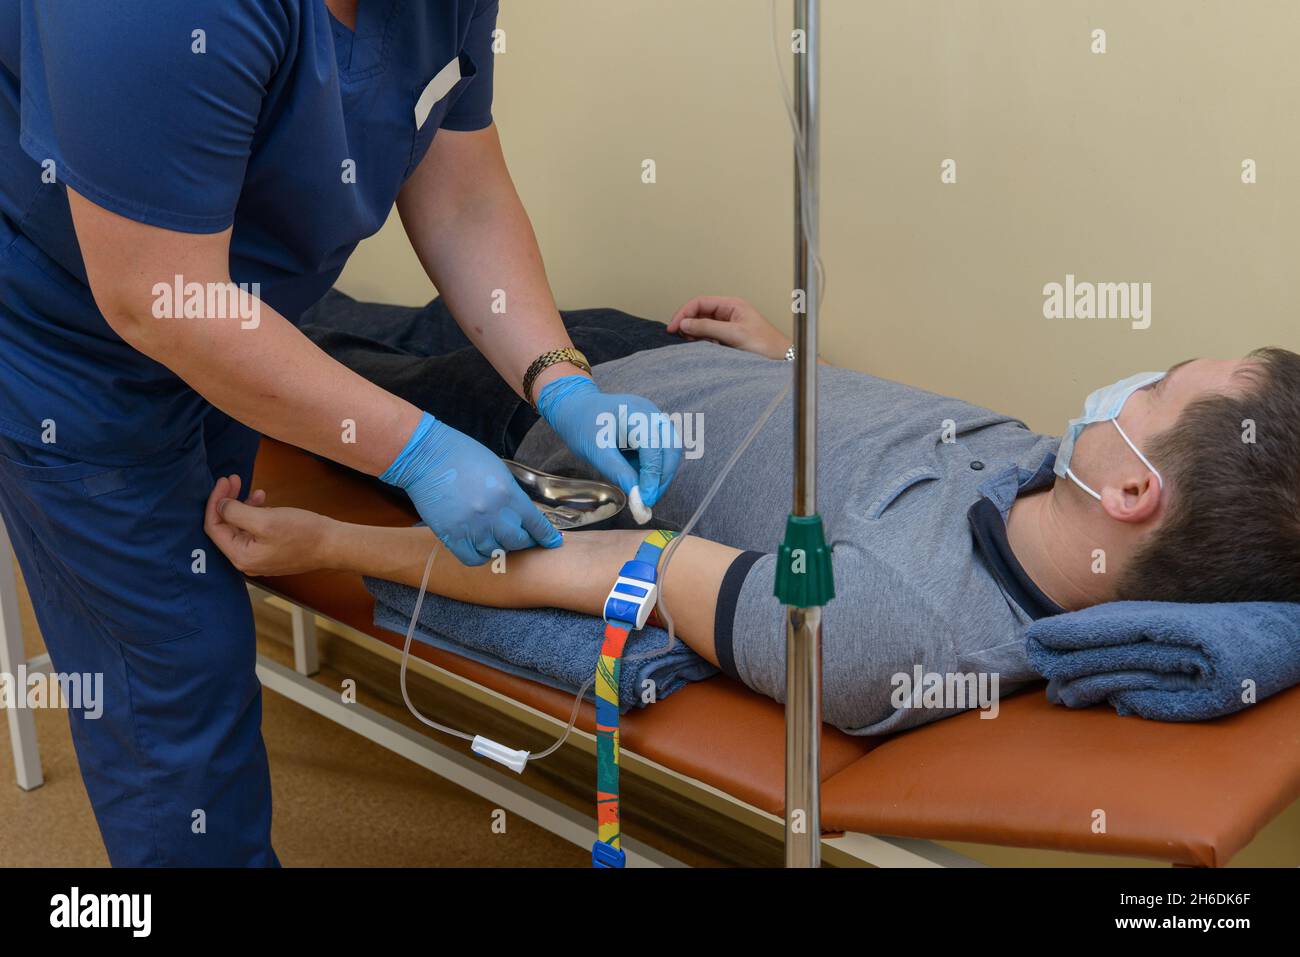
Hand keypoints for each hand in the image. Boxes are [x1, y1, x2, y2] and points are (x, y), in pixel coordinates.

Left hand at [204, 474, 337, 576]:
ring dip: (242, 506)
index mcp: (241, 556)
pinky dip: (255, 514)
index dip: (216, 502)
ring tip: (254, 490)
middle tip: (233, 479)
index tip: (224, 481)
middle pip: (226, 527)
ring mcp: (260, 558)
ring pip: (241, 528)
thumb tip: (220, 506)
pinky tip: (264, 502)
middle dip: (228, 501)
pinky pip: (255, 532)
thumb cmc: (303, 533)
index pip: (214, 527)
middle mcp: (247, 561)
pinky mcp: (272, 552)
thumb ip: (236, 512)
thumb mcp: (265, 519)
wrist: (333, 545)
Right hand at [380, 412, 561, 565]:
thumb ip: (513, 495)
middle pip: (518, 541)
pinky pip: (472, 558)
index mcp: (508, 495)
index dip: (546, 536)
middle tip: (522, 538)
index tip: (552, 542)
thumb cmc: (463, 456)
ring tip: (498, 538)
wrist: (426, 456)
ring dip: (500, 547)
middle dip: (523, 540)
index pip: (536, 524)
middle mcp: (492, 514)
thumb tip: (523, 515)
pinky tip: (481, 546)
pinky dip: (480, 556)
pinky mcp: (451, 536)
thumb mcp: (499, 471)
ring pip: (496, 552)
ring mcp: (471, 527)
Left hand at [536, 375, 681, 505]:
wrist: (576, 407)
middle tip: (649, 500)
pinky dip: (654, 467)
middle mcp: (651, 413)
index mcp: (636, 413)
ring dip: (661, 474)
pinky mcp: (652, 427)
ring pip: (670, 451)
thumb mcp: (595, 451)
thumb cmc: (582, 425)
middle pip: (671, 449)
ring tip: (644, 493)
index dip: (653, 477)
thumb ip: (618, 472)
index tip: (646, 500)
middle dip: (663, 478)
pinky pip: (662, 450)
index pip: (654, 449)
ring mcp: (654, 418)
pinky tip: (640, 479)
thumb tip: (638, 497)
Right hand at [668, 295, 790, 359]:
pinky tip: (704, 348)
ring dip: (694, 334)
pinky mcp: (727, 339)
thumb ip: (708, 327)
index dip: (684, 313)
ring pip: (701, 326)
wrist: (780, 360)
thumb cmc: (766, 345)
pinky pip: (708, 337)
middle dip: (687, 323)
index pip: (700, 302)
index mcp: (731, 304)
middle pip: (698, 313)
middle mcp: (728, 313)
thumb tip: (685, 323)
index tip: (673, 326)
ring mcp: (727, 326)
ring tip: (695, 343)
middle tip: (682, 337)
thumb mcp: (734, 334)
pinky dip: (702, 341)